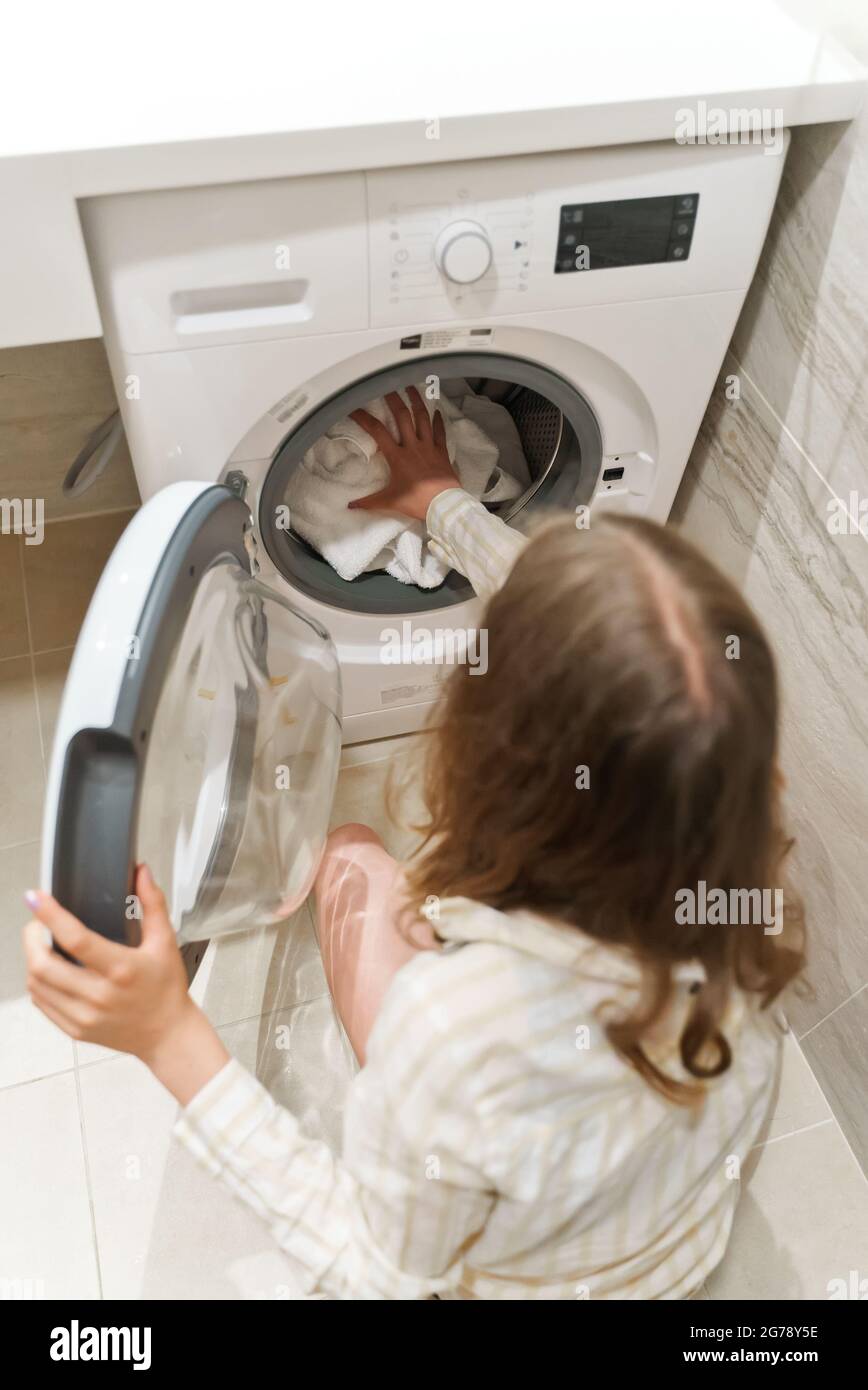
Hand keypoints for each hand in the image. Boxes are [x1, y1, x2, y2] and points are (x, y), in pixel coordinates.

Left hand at [23, 864, 228, 1103]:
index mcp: (122, 969)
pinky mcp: (75, 1029)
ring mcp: (85, 1015)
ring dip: (32, 960)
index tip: (36, 898)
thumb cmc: (166, 989)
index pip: (76, 939)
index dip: (50, 915)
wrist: (168, 1034)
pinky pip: (42, 1003)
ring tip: (42, 946)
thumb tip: (141, 873)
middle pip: (44, 965)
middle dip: (31, 938)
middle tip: (36, 925)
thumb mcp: (165, 941)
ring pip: (37, 984)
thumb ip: (153, 903)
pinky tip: (49, 971)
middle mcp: (100, 995)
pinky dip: (38, 983)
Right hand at [348, 385, 460, 520]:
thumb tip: (351, 506)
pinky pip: (440, 432)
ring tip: (411, 388)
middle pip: (402, 416)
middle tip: (386, 385)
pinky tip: (436, 411)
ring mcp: (429, 447)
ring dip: (417, 401)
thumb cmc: (416, 502)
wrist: (443, 506)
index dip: (364, 418)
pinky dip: (438, 420)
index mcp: (397, 456)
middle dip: (393, 399)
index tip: (354, 408)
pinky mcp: (442, 452)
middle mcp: (413, 446)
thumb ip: (369, 502)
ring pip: (423, 418)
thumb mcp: (390, 502)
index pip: (377, 431)